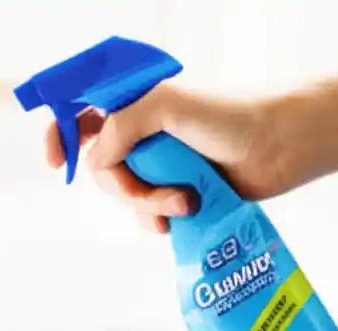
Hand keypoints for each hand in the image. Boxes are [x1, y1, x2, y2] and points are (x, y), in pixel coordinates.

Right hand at [44, 85, 289, 233]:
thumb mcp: (166, 106)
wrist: (281, 147)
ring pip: (123, 195)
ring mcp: (156, 164)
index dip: (59, 137)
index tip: (57, 164)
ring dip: (147, 203)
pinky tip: (181, 216)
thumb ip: (120, 125)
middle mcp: (140, 134)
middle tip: (141, 190)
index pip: (78, 114)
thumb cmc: (229, 117)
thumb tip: (99, 161)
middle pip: (99, 167)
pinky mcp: (174, 192)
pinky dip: (157, 220)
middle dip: (120, 185)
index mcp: (133, 104)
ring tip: (184, 201)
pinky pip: (145, 215)